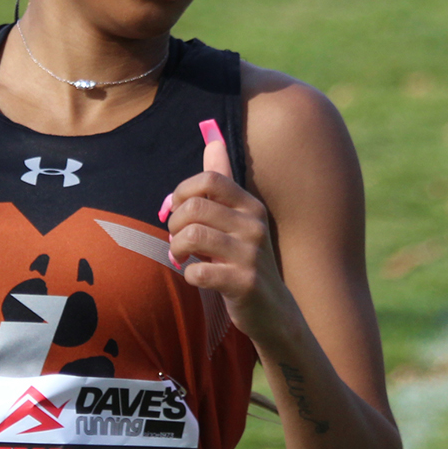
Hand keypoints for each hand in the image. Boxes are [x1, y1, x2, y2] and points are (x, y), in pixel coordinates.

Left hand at [165, 121, 291, 342]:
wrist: (272, 311)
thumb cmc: (244, 259)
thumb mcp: (237, 219)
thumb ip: (221, 182)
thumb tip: (212, 137)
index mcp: (250, 206)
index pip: (209, 179)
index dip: (182, 192)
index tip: (177, 211)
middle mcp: (255, 225)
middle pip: (195, 207)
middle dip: (174, 223)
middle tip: (176, 239)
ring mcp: (252, 255)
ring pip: (193, 236)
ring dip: (177, 248)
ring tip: (181, 257)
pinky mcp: (245, 283)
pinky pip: (199, 272)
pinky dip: (189, 275)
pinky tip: (196, 277)